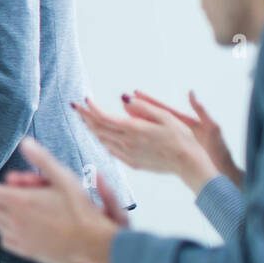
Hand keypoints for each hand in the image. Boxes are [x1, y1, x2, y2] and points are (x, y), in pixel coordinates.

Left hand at [0, 139, 119, 262]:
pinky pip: (5, 240)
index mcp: (20, 201)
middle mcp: (15, 220)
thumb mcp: (64, 178)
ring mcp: (20, 237)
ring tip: (10, 205)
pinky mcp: (26, 251)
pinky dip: (5, 230)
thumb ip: (42, 159)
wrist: (93, 244)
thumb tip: (25, 142)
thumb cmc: (81, 210)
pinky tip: (16, 225)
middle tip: (0, 189)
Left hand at [72, 95, 215, 192]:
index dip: (91, 108)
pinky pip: (110, 149)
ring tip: (85, 117)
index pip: (103, 117)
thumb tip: (125, 98)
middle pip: (98, 128)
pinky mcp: (131, 162)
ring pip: (102, 139)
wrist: (188, 164)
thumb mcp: (166, 117)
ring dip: (91, 127)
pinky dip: (102, 139)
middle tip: (75, 106)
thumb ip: (144, 108)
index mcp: (134, 129)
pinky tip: (100, 134)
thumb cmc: (181, 137)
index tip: (84, 99)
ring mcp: (127, 154)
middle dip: (84, 116)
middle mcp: (127, 142)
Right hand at [130, 89, 242, 186]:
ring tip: (122, 118)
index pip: (162, 108)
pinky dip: (142, 139)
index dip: (149, 100)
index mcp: (186, 122)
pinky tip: (131, 138)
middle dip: (138, 109)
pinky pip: (153, 143)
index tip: (135, 93)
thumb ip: (201, 110)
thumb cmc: (219, 151)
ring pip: (150, 130)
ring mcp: (173, 141)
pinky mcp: (172, 152)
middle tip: (123, 102)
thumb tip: (192, 93)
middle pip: (153, 117)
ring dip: (136, 123)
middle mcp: (177, 130)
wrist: (222, 171)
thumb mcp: (212, 127)